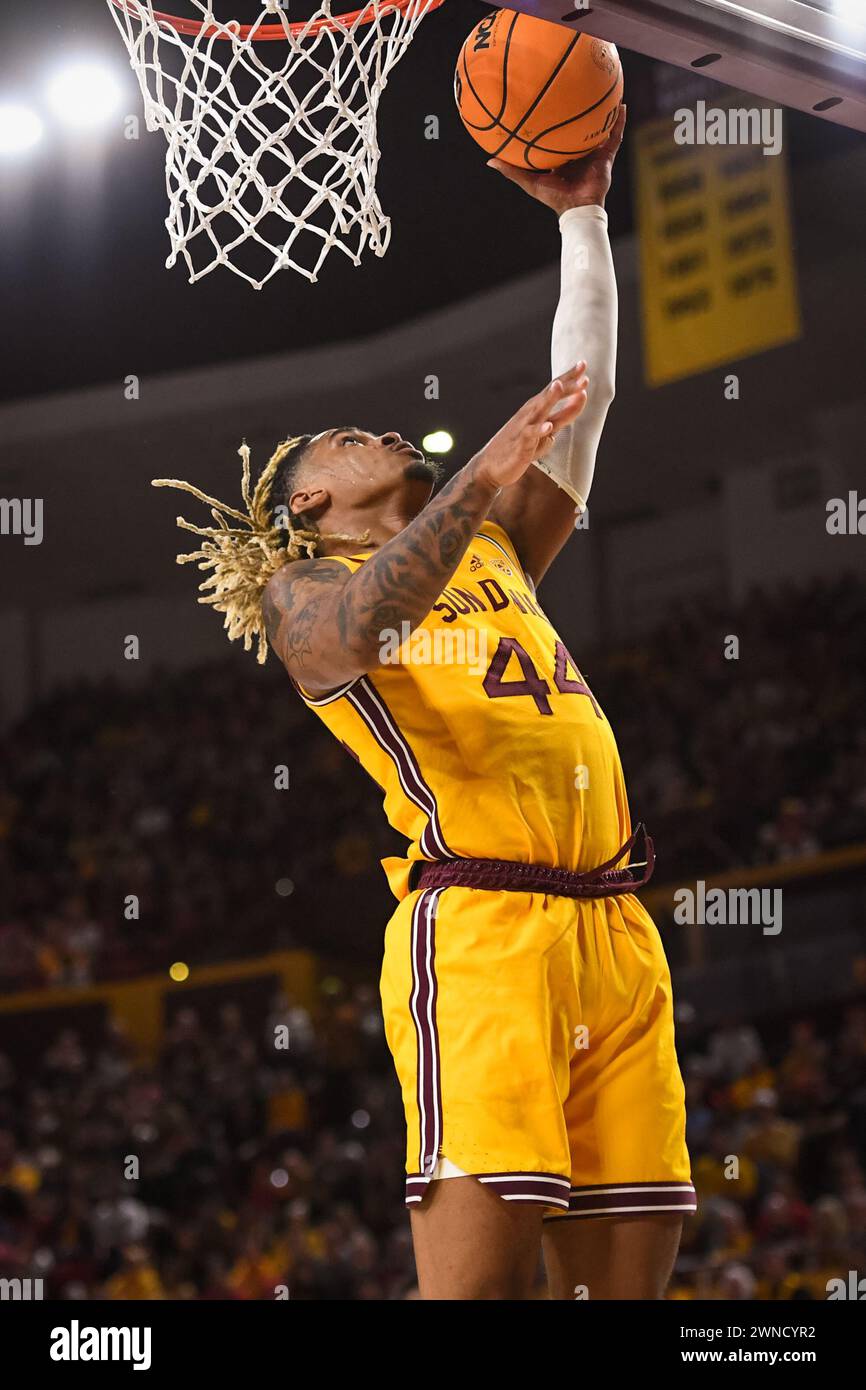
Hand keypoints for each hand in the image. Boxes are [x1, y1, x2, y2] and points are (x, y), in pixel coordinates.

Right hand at [471, 364, 588, 491]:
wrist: (490, 467)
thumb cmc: (519, 446)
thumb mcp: (546, 429)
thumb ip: (563, 417)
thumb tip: (578, 404)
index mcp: (537, 408)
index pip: (554, 389)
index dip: (569, 377)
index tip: (583, 364)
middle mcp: (530, 413)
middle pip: (550, 394)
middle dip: (565, 382)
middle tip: (581, 368)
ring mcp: (524, 427)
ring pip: (540, 410)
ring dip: (549, 398)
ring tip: (559, 386)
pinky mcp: (521, 444)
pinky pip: (530, 436)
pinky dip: (539, 431)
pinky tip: (548, 427)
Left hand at [487, 103, 625, 215]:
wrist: (577, 208)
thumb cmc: (553, 197)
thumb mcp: (530, 181)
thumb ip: (512, 171)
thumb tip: (489, 160)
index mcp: (562, 160)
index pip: (559, 138)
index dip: (556, 124)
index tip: (550, 105)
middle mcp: (578, 155)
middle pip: (579, 130)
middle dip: (579, 114)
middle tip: (577, 91)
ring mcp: (593, 155)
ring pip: (598, 130)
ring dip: (602, 113)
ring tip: (605, 91)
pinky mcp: (606, 157)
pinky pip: (614, 136)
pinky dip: (618, 122)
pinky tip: (621, 105)